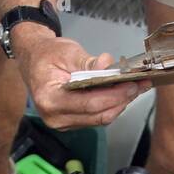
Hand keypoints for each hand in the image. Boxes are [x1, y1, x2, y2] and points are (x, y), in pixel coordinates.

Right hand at [14, 27, 151, 128]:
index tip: (132, 85)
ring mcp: (63, 122)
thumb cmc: (46, 55)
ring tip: (135, 88)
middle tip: (140, 85)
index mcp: (49, 99)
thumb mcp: (67, 52)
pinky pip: (96, 118)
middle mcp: (55, 116)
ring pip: (100, 119)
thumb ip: (89, 63)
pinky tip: (122, 93)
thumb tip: (107, 67)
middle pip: (97, 115)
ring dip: (120, 104)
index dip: (114, 96)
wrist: (34, 59)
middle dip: (122, 100)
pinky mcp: (71, 122)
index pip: (89, 103)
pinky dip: (111, 106)